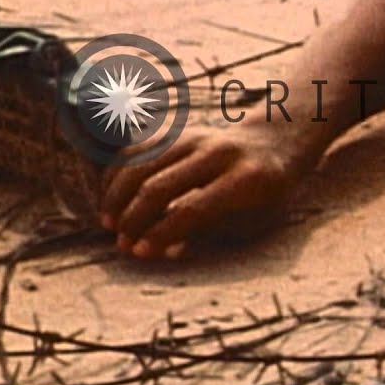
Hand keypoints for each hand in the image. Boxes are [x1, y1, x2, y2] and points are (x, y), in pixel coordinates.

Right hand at [100, 123, 307, 259]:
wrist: (275, 144)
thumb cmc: (265, 196)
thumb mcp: (254, 220)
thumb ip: (212, 232)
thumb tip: (164, 251)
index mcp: (246, 179)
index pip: (193, 208)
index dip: (162, 232)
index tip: (140, 253)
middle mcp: (218, 153)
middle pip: (160, 184)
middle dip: (134, 218)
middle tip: (121, 244)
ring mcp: (196, 137)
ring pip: (142, 161)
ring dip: (118, 194)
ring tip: (109, 223)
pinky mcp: (179, 131)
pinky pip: (138, 147)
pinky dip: (118, 171)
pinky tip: (111, 197)